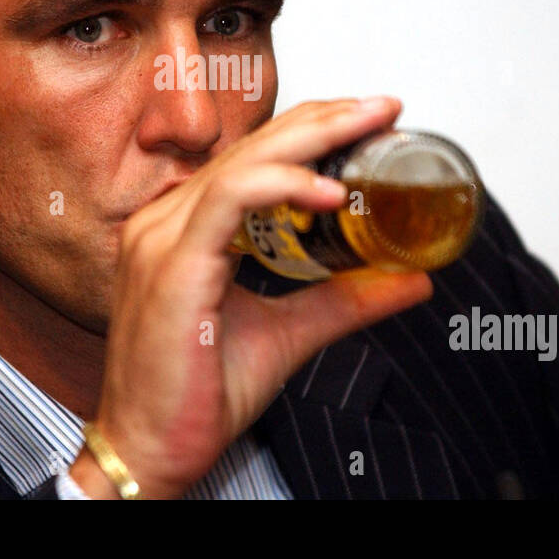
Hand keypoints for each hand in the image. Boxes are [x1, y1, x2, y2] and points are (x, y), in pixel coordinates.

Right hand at [69, 96, 434, 497]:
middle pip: (251, 148)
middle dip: (323, 119)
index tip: (368, 120)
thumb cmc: (198, 394)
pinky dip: (281, 186)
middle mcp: (166, 222)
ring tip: (366, 126)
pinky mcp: (171, 265)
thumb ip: (343, 301)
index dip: (310, 131)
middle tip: (383, 106)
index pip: (251, 158)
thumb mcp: (288, 333)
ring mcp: (161, 238)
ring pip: (242, 163)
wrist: (150, 451)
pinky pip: (228, 201)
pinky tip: (328, 190)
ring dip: (311, 138)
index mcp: (185, 229)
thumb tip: (407, 278)